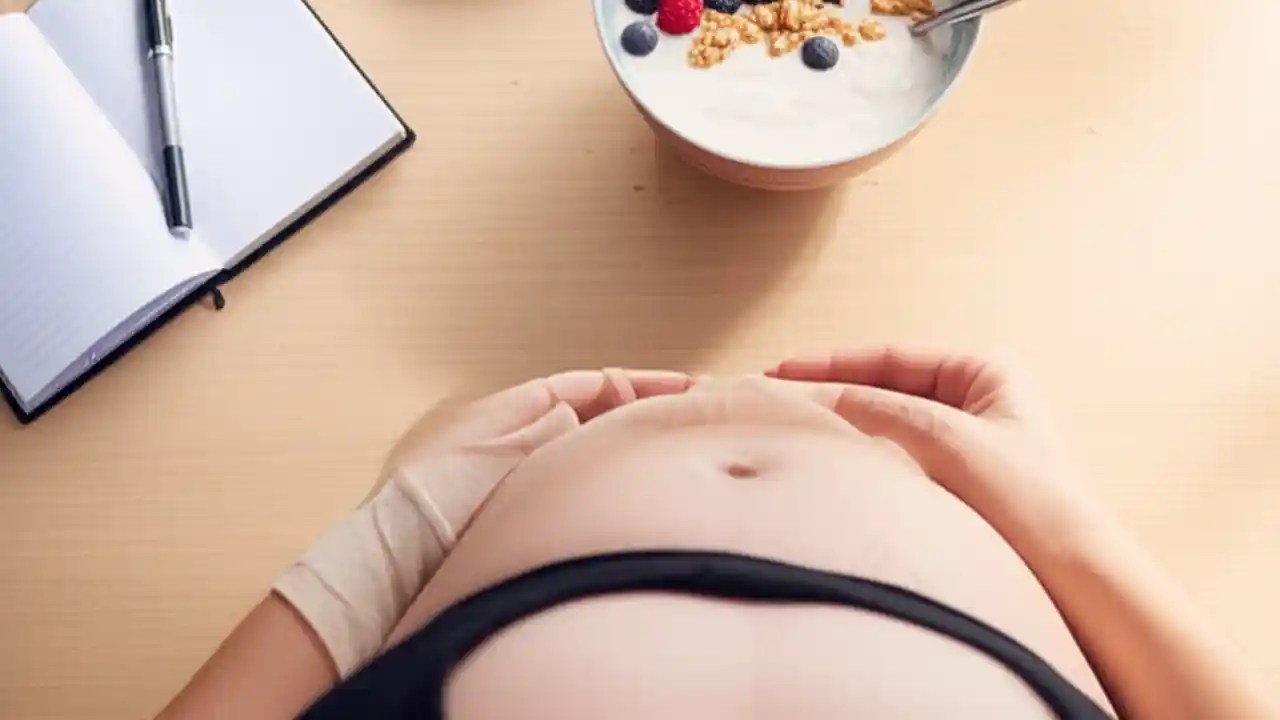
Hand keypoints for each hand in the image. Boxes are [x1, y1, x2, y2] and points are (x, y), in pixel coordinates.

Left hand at [381, 368, 696, 538]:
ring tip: (668, 445)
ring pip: (582, 446)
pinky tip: (626, 487)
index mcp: (509, 412)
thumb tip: (577, 409)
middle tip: (689, 414)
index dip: (633, 382)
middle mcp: (513, 435)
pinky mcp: (512, 508)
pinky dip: (601, 474)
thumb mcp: (499, 455)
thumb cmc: (434, 504)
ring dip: (622, 442)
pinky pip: (570, 477)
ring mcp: (514, 472)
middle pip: (588, 412)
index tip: (681, 383)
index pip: (583, 386)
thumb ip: (545, 429)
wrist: (393, 560)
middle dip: (637, 409)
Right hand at [768, 348, 1105, 555]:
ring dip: (843, 424)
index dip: (831, 364)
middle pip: (885, 387)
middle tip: (774, 397)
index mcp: (987, 370)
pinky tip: (829, 459)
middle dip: (832, 392)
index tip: (780, 372)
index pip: (891, 357)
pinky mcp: (958, 483)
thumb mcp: (944, 438)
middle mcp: (978, 400)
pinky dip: (860, 455)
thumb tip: (812, 394)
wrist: (1073, 579)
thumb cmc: (1029, 501)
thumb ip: (877, 408)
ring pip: (887, 423)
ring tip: (792, 425)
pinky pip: (896, 457)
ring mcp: (967, 442)